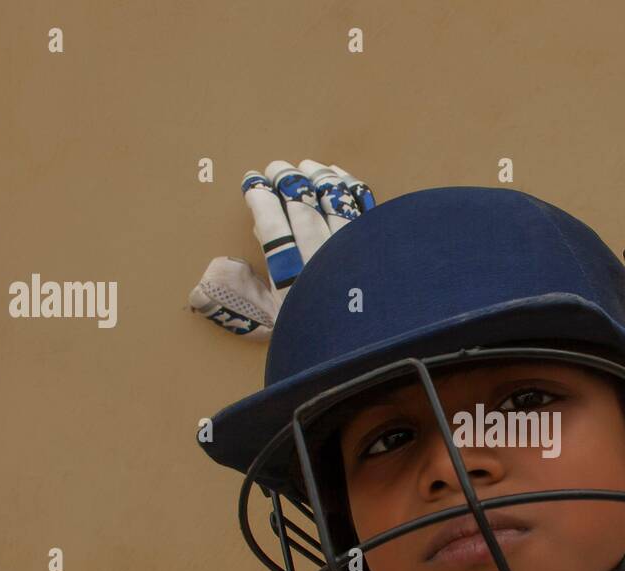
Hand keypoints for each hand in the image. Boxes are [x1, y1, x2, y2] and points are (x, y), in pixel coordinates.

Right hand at [188, 160, 375, 337]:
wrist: (379, 349)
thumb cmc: (320, 339)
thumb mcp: (277, 323)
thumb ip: (250, 291)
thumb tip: (243, 247)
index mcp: (294, 284)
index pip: (272, 229)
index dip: (260, 201)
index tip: (252, 183)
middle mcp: (325, 263)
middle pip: (303, 209)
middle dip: (286, 182)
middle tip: (275, 167)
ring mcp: (355, 254)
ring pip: (336, 203)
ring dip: (319, 179)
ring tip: (306, 167)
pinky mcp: (380, 250)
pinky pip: (365, 208)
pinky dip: (351, 188)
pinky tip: (339, 176)